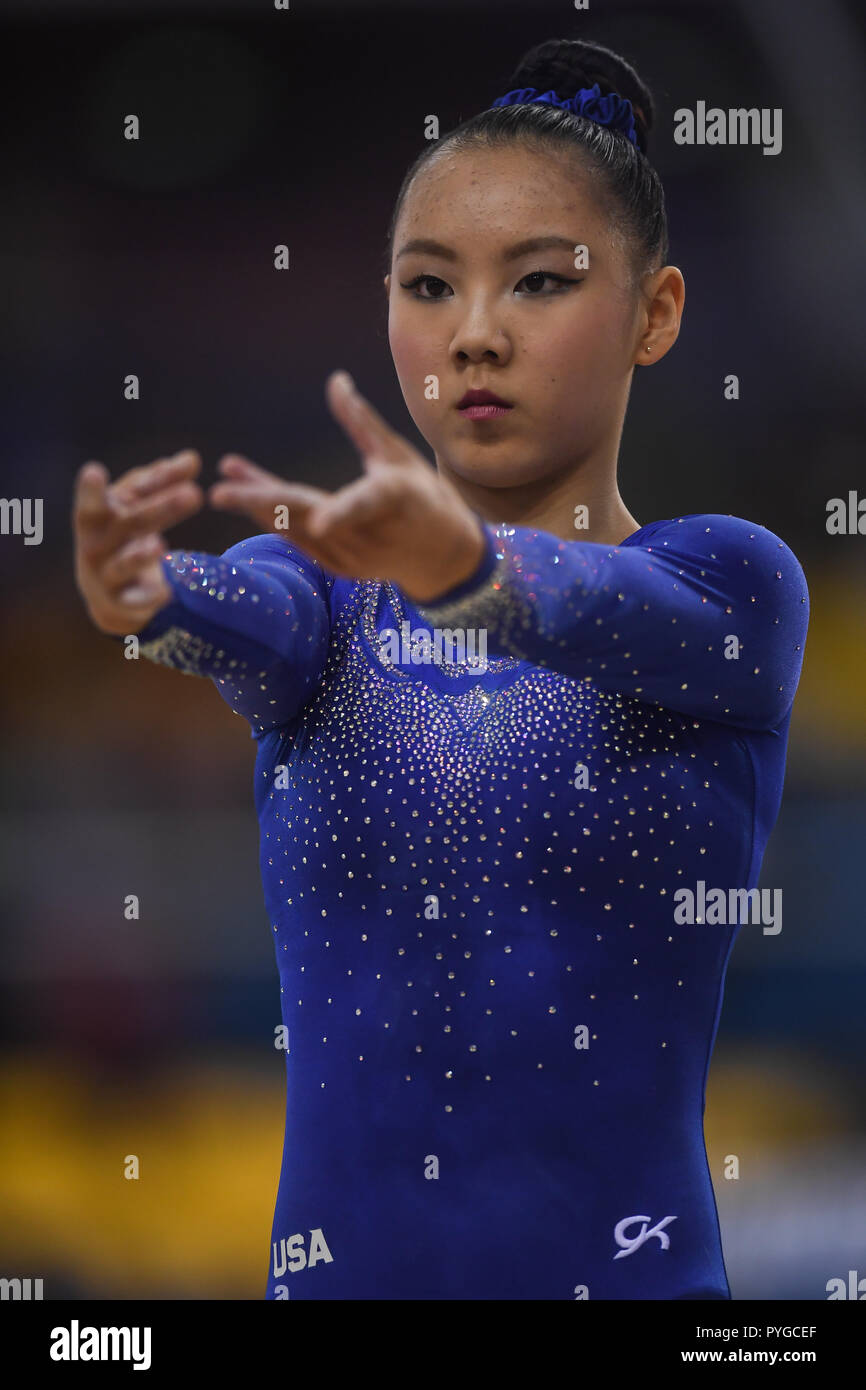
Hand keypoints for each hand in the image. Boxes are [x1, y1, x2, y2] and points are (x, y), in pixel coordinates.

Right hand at [73, 450, 204, 634]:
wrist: (112, 589)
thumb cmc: (125, 532)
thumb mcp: (138, 504)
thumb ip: (162, 481)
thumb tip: (192, 458)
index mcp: (96, 518)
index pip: (95, 502)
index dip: (91, 490)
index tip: (94, 471)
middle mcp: (94, 546)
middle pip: (127, 524)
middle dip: (160, 508)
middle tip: (195, 493)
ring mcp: (105, 576)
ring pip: (123, 565)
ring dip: (140, 556)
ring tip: (159, 547)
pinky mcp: (121, 603)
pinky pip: (134, 600)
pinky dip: (149, 596)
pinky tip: (166, 592)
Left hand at [208, 372, 486, 602]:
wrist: (443, 557)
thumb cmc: (424, 496)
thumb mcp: (398, 454)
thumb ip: (361, 422)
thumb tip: (335, 379)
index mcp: (394, 500)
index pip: (364, 505)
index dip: (341, 514)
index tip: (320, 523)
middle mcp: (370, 536)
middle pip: (309, 518)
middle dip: (261, 503)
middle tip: (219, 493)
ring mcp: (353, 558)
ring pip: (296, 528)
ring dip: (257, 503)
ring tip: (229, 475)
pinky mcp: (338, 568)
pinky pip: (298, 540)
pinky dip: (273, 518)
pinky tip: (250, 497)